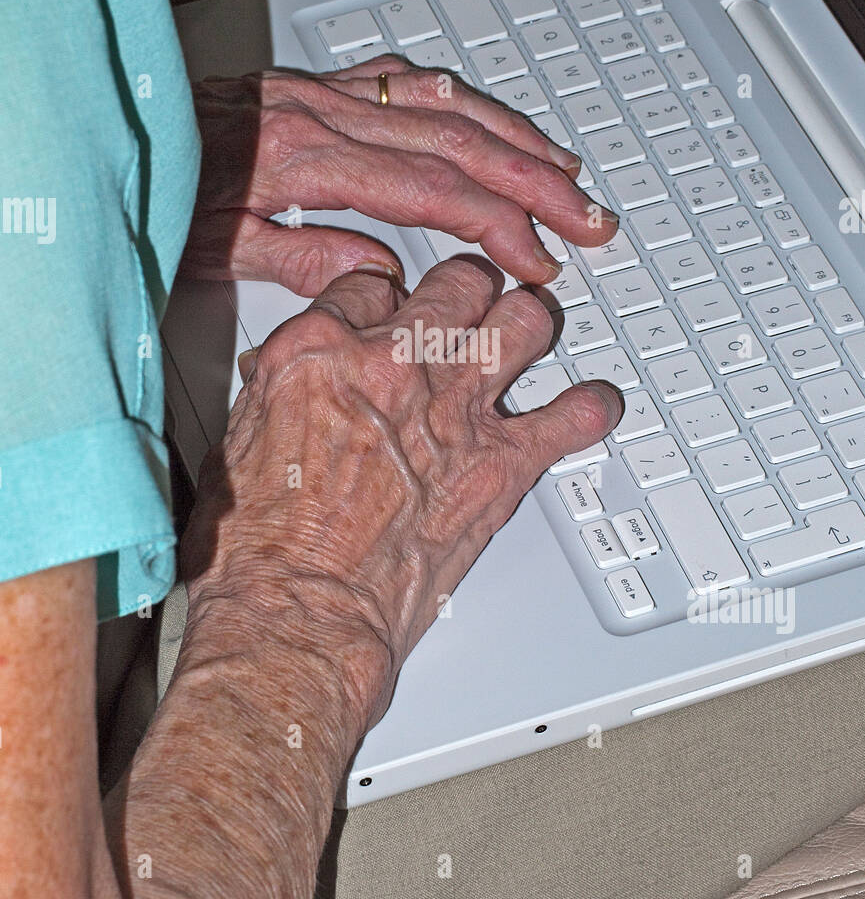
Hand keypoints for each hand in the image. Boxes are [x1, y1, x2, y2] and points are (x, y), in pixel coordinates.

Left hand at [181, 59, 617, 293]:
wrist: (126, 119)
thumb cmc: (164, 185)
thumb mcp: (214, 244)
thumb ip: (301, 257)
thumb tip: (381, 269)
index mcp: (308, 158)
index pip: (431, 191)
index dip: (498, 224)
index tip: (539, 257)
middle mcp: (327, 114)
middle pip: (459, 142)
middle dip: (537, 181)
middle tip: (588, 216)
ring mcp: (328, 91)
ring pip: (447, 103)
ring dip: (517, 136)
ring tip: (567, 170)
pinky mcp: (322, 82)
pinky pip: (409, 78)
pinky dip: (463, 98)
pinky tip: (491, 115)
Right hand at [181, 261, 622, 727]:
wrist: (301, 615)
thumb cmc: (260, 550)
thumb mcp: (240, 439)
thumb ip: (282, 390)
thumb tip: (292, 379)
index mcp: (321, 350)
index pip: (371, 284)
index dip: (387, 297)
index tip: (394, 310)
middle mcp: (395, 364)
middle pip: (457, 284)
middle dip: (466, 292)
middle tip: (470, 307)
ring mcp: (455, 409)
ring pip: (523, 322)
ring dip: (527, 327)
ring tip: (527, 336)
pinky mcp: (500, 464)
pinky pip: (571, 417)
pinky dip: (587, 411)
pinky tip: (590, 408)